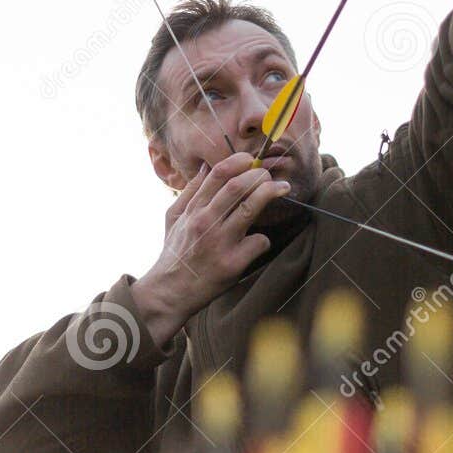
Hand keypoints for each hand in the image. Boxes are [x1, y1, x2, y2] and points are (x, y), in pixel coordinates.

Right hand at [132, 153, 290, 344]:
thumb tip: (206, 166)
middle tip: (269, 176)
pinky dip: (263, 239)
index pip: (218, 174)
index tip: (252, 160)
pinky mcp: (232, 264)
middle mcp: (205, 222)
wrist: (170, 292)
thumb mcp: (174, 218)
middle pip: (237, 186)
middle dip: (259, 175)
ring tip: (282, 188)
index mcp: (193, 209)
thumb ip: (190, 191)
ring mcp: (219, 243)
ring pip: (250, 207)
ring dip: (270, 192)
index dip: (240, 161)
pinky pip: (258, 242)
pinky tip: (257, 243)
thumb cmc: (176, 253)